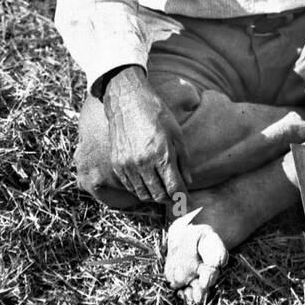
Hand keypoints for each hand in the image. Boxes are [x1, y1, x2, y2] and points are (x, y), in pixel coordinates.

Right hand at [104, 66, 189, 204]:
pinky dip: (140, 189)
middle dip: (169, 199)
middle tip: (175, 197)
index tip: (187, 202)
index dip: (182, 198)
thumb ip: (183, 161)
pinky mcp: (117, 164)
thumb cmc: (157, 115)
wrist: (128, 102)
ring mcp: (128, 165)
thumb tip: (187, 183)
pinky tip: (148, 182)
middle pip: (158, 195)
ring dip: (155, 196)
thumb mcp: (177, 134)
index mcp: (162, 155)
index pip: (174, 188)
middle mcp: (143, 163)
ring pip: (143, 194)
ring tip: (162, 190)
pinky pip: (130, 187)